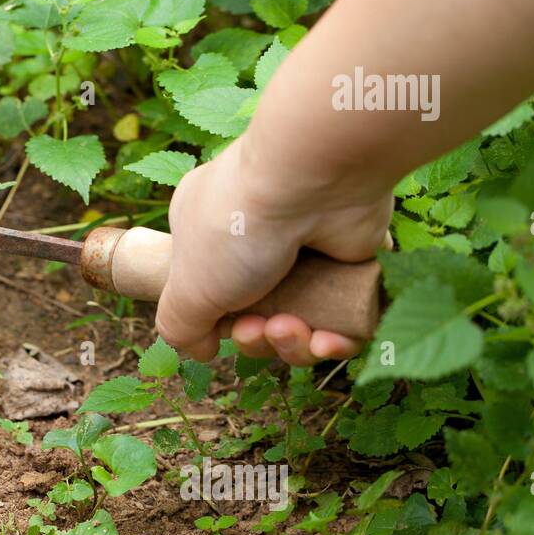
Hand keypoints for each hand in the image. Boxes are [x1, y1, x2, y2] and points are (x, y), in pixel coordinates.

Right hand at [154, 137, 392, 365]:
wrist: (312, 183)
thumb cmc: (236, 229)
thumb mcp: (186, 288)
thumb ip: (180, 327)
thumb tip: (203, 351)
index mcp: (208, 236)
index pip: (211, 294)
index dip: (219, 324)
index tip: (227, 327)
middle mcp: (257, 240)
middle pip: (257, 318)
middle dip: (258, 340)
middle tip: (260, 330)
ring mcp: (308, 252)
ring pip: (301, 325)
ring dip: (293, 344)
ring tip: (291, 329)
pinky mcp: (353, 265)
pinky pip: (345, 321)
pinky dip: (336, 340)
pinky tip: (328, 340)